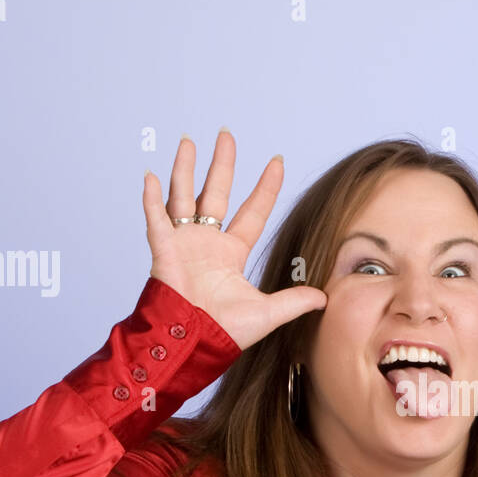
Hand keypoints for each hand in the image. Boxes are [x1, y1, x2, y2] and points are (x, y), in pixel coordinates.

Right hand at [143, 131, 326, 348]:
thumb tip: (325, 298)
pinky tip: (152, 176)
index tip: (277, 162)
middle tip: (227, 134)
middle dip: (222, 163)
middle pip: (216, 192)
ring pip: (184, 195)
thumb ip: (295, 301)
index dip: (265, 188)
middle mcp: (208, 242)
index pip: (253, 211)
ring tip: (189, 141)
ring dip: (186, 169)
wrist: (192, 342)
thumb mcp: (268, 313)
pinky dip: (152, 198)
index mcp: (231, 253)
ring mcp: (184, 243)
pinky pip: (156, 218)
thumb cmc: (224, 332)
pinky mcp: (164, 249)